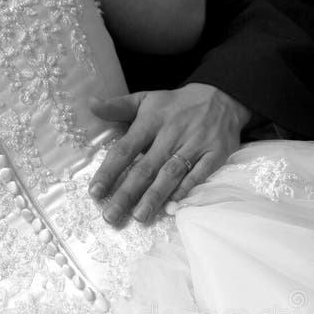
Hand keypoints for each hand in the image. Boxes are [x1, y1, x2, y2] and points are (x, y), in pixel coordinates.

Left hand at [88, 84, 251, 225]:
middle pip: (146, 167)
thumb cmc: (176, 105)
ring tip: (139, 216)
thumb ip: (119, 106)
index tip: (95, 192)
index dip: (110, 171)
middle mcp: (171, 133)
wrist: (222, 96)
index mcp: (151, 121)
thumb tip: (91, 105)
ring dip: (155, 196)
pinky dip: (187, 188)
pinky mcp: (216, 152)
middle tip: (111, 216)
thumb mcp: (147, 99)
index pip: (125, 149)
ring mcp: (195, 143)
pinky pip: (200, 173)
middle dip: (127, 193)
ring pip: (171, 173)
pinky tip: (173, 205)